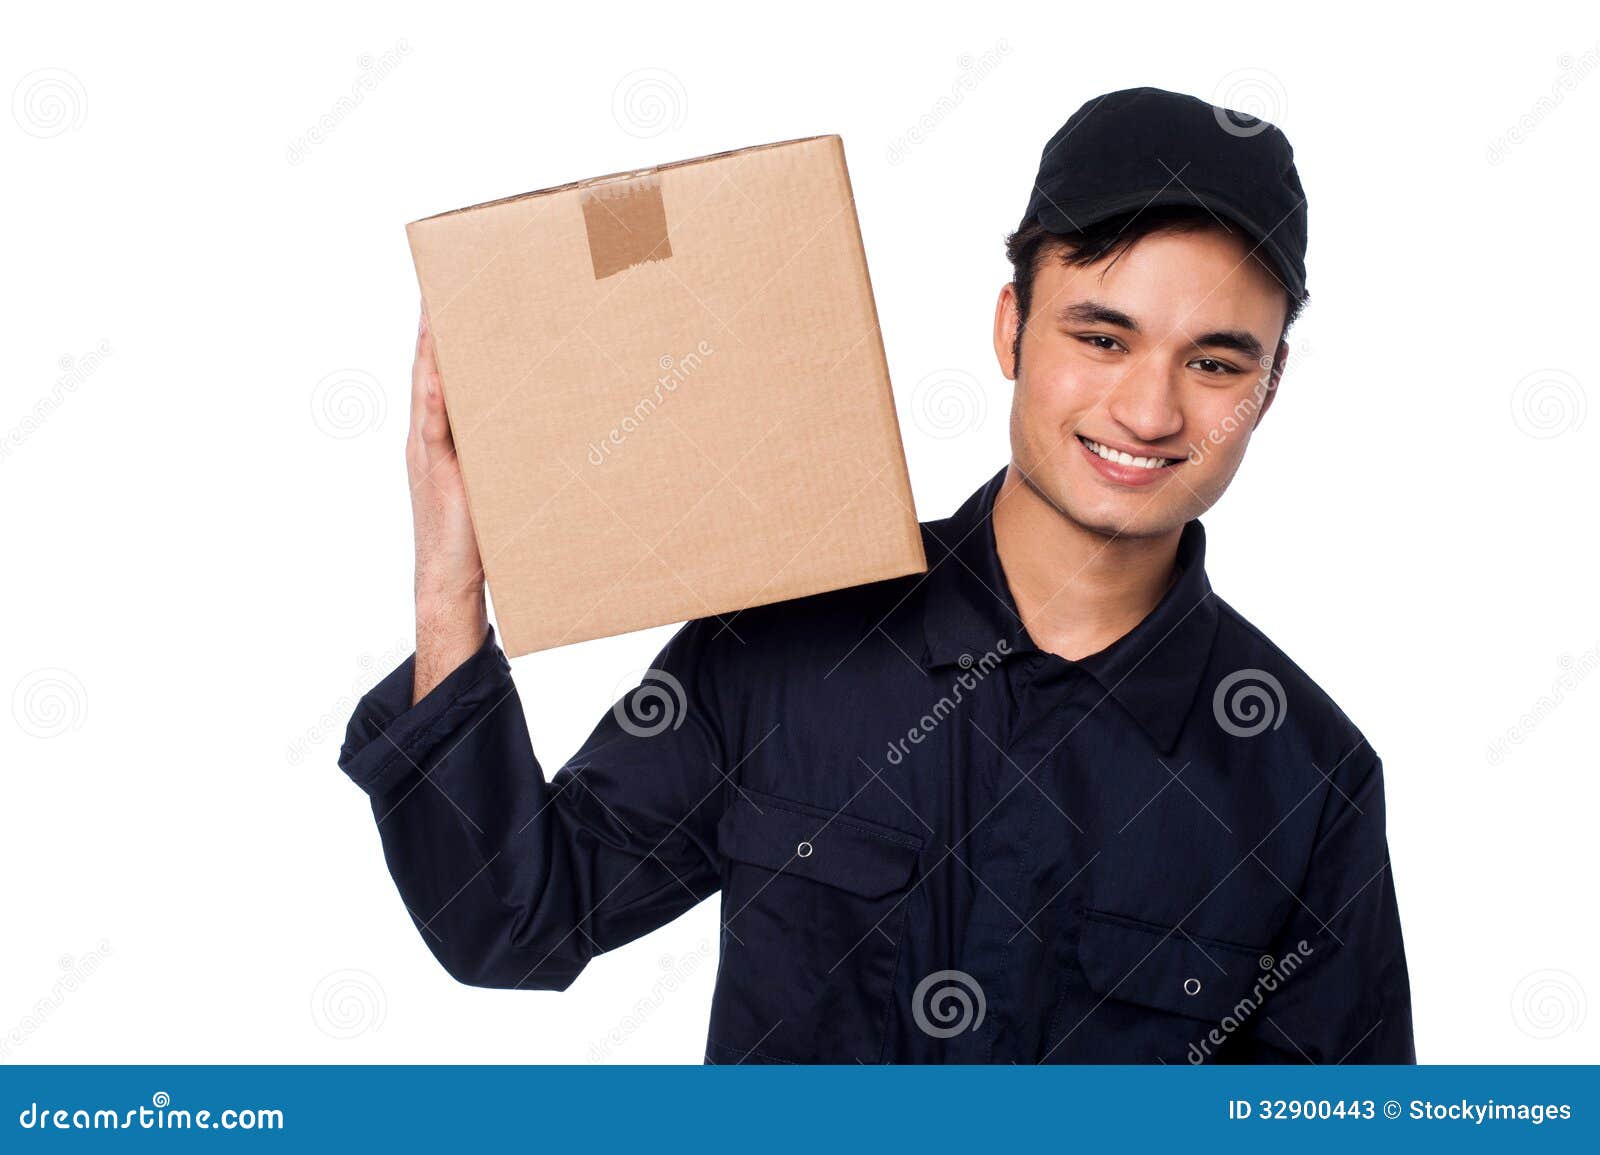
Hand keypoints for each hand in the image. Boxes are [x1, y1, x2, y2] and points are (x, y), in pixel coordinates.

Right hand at [407, 303, 487, 702]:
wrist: (451, 579)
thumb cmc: (480, 532)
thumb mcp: (498, 478)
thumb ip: (513, 447)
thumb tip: (556, 420)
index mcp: (444, 431)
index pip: (445, 370)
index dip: (446, 331)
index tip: (457, 290)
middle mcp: (429, 431)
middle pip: (433, 366)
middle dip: (437, 322)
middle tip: (449, 277)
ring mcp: (426, 446)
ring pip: (428, 385)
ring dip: (432, 345)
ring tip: (440, 303)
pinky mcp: (433, 467)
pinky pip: (432, 422)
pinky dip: (434, 394)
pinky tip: (441, 367)